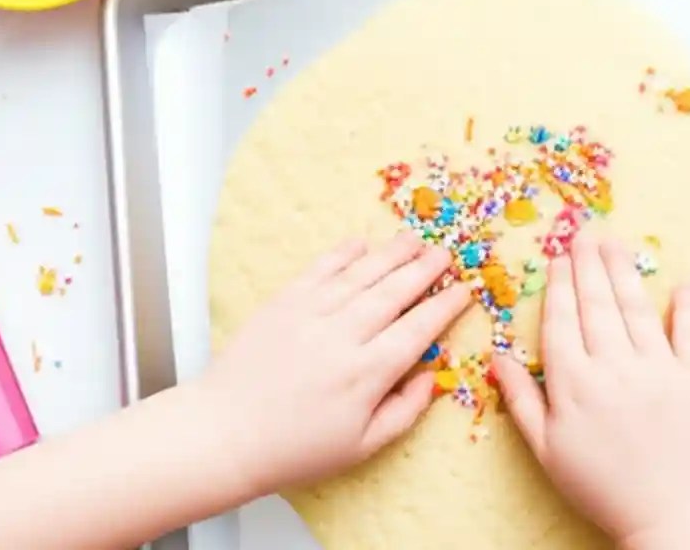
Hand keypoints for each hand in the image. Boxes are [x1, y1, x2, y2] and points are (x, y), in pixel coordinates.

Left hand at [200, 232, 470, 496]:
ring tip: (415, 241)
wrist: (225, 433)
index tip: (464, 291)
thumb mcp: (360, 447)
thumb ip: (404, 412)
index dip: (444, 307)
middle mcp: (343, 336)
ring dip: (392, 254)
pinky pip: (320, 270)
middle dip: (425, 270)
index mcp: (367, 374)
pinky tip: (362, 244)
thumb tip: (431, 378)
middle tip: (447, 254)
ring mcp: (311, 314)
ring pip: (362, 274)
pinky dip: (343, 253)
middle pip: (395, 292)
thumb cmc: (294, 449)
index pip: (418, 329)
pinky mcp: (283, 303)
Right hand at [494, 233, 689, 548]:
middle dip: (587, 264)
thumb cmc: (601, 486)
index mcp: (573, 383)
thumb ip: (523, 400)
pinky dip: (687, 305)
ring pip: (635, 308)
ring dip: (623, 270)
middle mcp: (614, 366)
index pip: (561, 320)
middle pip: (596, 303)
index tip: (557, 258)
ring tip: (615, 242)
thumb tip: (496, 358)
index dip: (558, 286)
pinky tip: (683, 281)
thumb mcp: (547, 450)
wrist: (671, 515)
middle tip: (583, 233)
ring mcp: (658, 368)